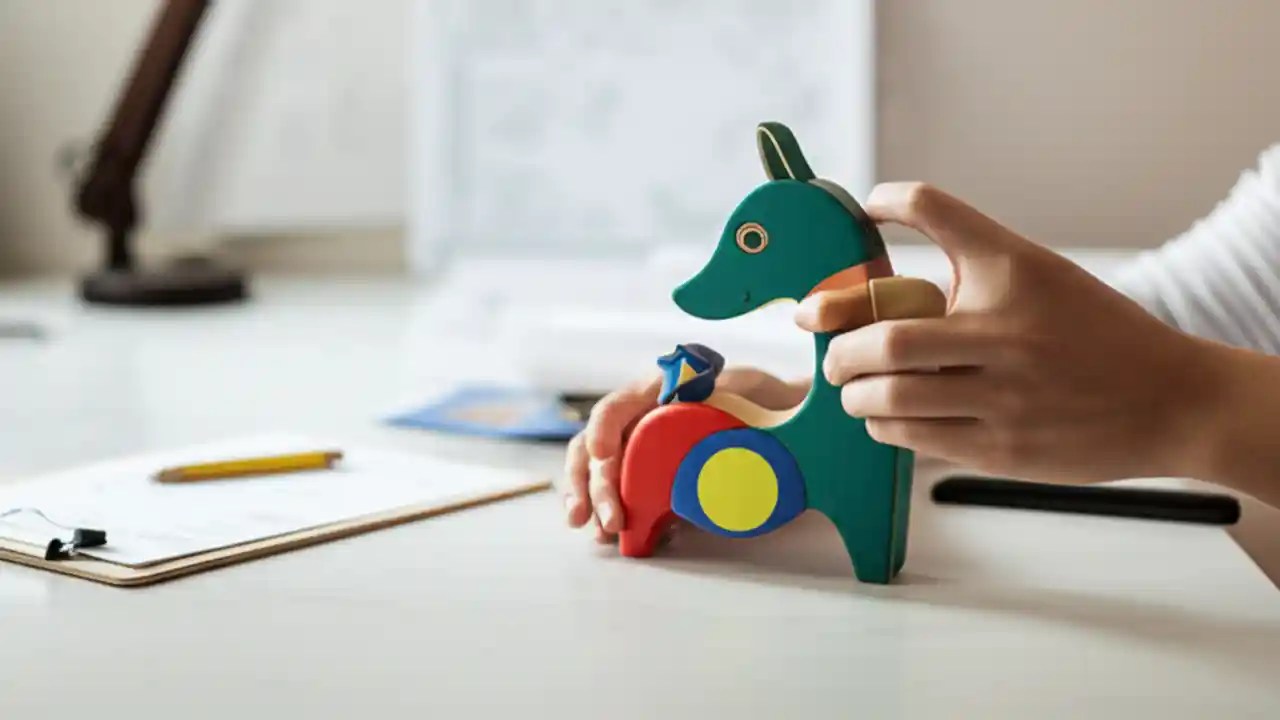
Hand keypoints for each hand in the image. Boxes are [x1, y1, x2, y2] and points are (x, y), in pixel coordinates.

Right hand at [563, 367, 806, 541]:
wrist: (784, 424)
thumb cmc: (760, 399)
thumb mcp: (743, 386)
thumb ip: (719, 390)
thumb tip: (693, 400)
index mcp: (655, 392)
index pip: (615, 407)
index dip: (602, 430)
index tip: (602, 455)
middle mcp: (640, 421)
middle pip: (596, 449)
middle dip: (595, 485)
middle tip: (609, 522)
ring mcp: (644, 451)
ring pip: (602, 475)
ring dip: (593, 504)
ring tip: (601, 535)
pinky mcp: (655, 480)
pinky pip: (629, 496)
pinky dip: (621, 517)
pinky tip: (622, 538)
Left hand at [796, 182, 1228, 484]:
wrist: (1173, 401)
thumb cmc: (1096, 333)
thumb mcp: (1041, 274)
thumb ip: (970, 256)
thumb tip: (883, 237)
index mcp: (1015, 271)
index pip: (936, 210)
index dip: (890, 200)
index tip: (867, 206)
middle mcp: (1006, 332)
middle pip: (885, 339)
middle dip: (841, 351)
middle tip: (832, 354)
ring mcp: (1004, 397)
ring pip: (891, 399)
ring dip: (857, 396)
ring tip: (855, 390)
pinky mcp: (1001, 451)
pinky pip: (915, 439)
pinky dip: (886, 427)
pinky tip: (887, 418)